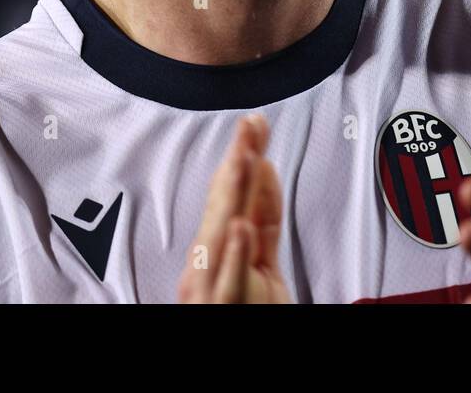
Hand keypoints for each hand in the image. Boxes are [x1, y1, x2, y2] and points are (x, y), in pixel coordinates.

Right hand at [178, 114, 291, 302]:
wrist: (240, 345)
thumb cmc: (247, 308)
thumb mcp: (261, 257)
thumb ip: (263, 215)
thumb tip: (264, 167)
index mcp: (217, 245)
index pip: (231, 194)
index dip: (242, 157)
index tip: (254, 125)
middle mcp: (206, 261)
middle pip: (224, 204)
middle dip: (237, 163)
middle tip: (249, 127)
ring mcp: (209, 284)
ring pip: (221, 233)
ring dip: (232, 195)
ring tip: (244, 159)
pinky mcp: (220, 308)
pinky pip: (227, 281)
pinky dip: (233, 254)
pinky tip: (241, 228)